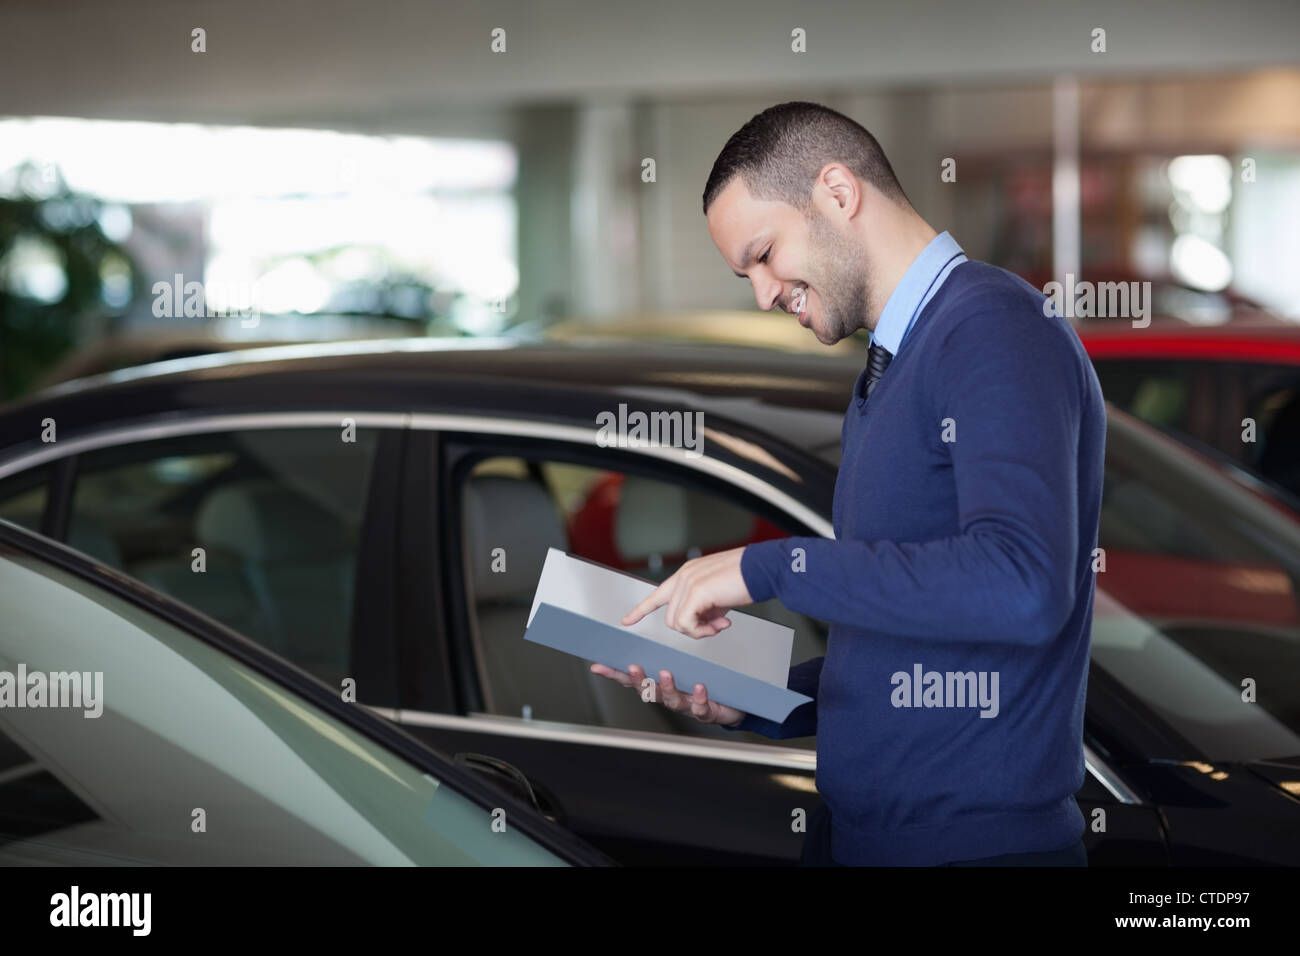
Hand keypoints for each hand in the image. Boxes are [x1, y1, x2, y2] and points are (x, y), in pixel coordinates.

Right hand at [588, 663, 745, 726]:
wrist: (730, 707)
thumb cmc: (700, 685)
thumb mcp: (680, 667)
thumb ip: (662, 655)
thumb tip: (645, 636)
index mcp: (659, 686)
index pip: (632, 680)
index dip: (614, 674)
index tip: (598, 665)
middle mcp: (669, 697)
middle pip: (648, 691)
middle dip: (639, 680)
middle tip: (633, 668)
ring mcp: (686, 706)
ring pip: (672, 700)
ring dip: (667, 687)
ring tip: (665, 674)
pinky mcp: (704, 711)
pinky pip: (700, 707)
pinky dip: (698, 698)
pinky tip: (699, 687)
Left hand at [621, 546, 753, 638]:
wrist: (763, 569)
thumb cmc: (747, 580)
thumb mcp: (721, 597)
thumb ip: (707, 609)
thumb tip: (705, 625)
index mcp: (687, 574)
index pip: (657, 594)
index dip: (641, 609)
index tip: (626, 620)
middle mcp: (684, 576)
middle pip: (671, 618)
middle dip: (693, 629)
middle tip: (717, 627)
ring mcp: (688, 583)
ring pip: (677, 623)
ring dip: (700, 631)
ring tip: (721, 624)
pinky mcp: (696, 591)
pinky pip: (687, 624)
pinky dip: (702, 631)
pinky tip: (721, 624)